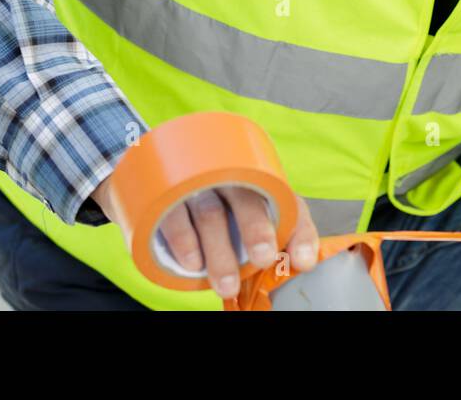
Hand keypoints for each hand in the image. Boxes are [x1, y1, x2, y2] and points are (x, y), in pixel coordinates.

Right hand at [92, 179, 320, 298]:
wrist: (156, 175)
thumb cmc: (216, 208)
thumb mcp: (244, 224)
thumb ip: (265, 244)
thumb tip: (293, 268)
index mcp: (261, 188)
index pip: (288, 204)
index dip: (299, 232)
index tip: (304, 262)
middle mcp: (230, 179)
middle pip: (247, 200)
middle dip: (257, 230)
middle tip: (263, 258)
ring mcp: (196, 185)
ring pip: (211, 214)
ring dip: (220, 252)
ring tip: (227, 285)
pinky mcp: (164, 195)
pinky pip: (174, 214)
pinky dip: (184, 240)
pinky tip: (192, 264)